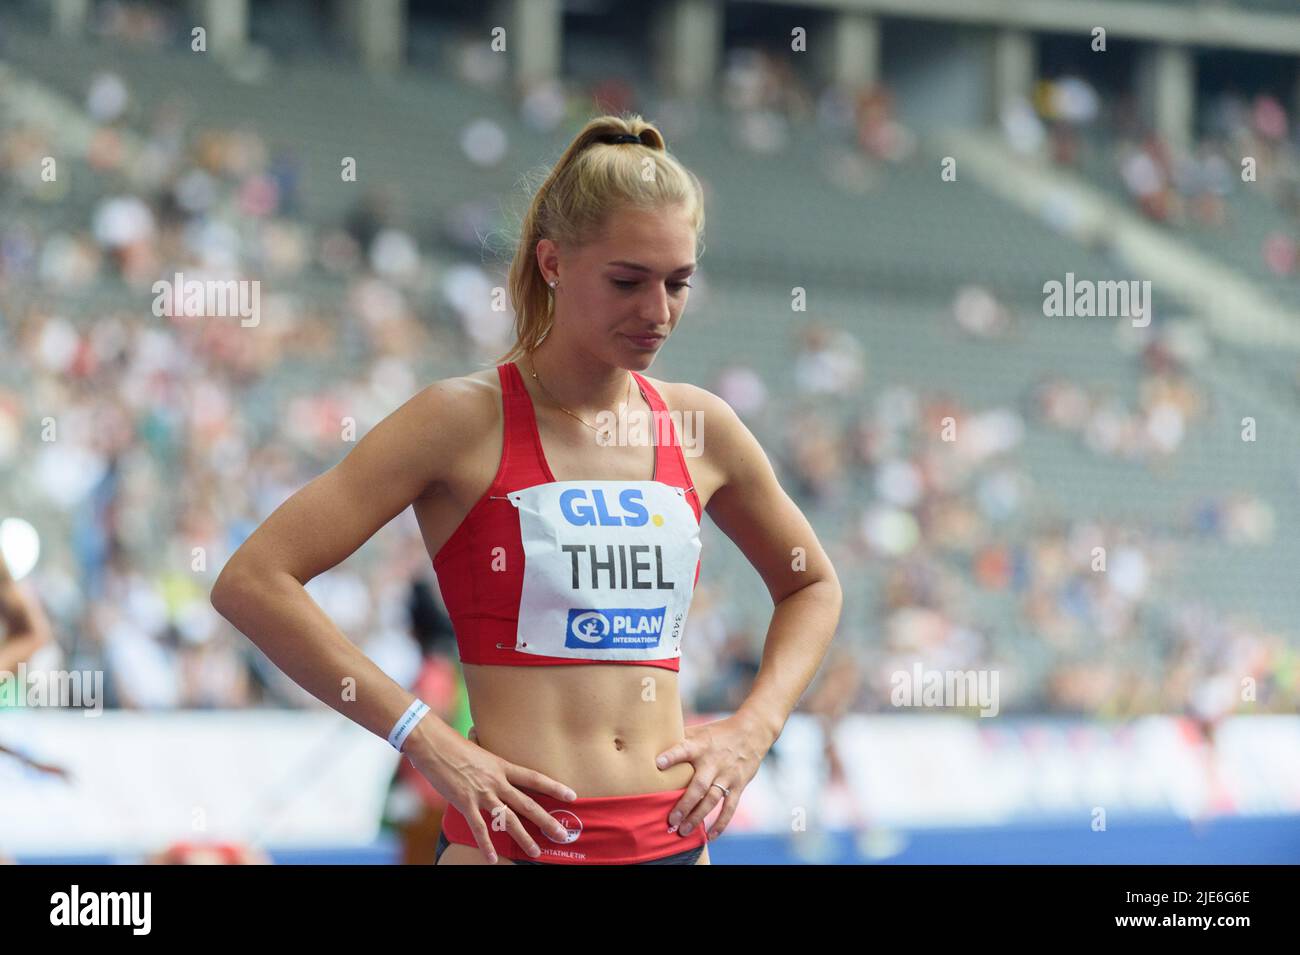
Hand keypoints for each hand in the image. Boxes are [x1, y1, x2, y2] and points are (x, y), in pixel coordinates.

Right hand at [404, 721, 576, 862]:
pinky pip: (479, 828)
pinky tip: (493, 858)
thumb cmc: (453, 744)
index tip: (572, 796)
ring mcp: (481, 794)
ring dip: (523, 838)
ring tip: (535, 852)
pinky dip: (486, 845)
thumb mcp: (479, 748)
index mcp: (502, 766)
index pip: (534, 778)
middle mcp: (496, 781)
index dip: (554, 787)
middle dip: (547, 821)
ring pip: (508, 820)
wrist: (433, 744)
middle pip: (527, 804)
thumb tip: (489, 752)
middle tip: (562, 835)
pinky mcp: (464, 803)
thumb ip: (488, 758)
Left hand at [655, 714, 771, 842]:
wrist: (752, 732)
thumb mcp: (699, 731)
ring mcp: (727, 775)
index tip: (658, 763)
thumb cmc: (717, 733)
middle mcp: (714, 762)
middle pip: (698, 785)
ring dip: (698, 817)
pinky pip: (730, 807)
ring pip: (712, 799)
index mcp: (701, 746)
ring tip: (684, 831)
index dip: (672, 756)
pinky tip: (710, 836)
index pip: (684, 749)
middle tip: (671, 820)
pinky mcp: (739, 785)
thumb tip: (651, 744)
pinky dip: (721, 823)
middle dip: (684, 804)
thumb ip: (679, 739)